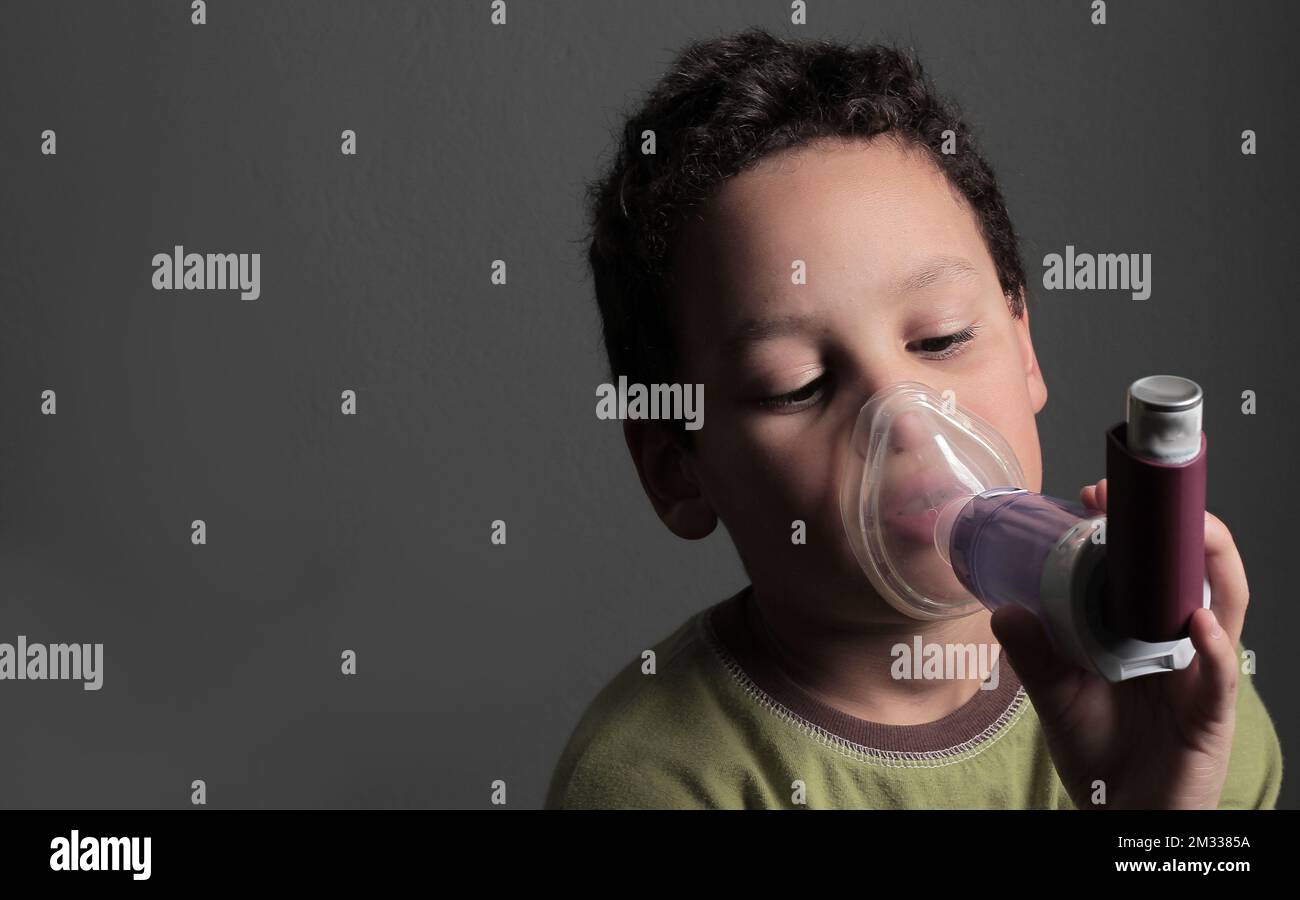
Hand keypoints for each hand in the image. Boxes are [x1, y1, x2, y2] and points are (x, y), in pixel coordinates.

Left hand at [989, 478, 1248, 808]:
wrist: (1115, 809)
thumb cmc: (1096, 747)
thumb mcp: (1054, 694)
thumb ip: (1032, 654)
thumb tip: (1003, 610)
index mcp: (1144, 628)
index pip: (1151, 564)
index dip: (1132, 526)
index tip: (1092, 496)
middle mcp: (1179, 641)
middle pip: (1195, 570)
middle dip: (1173, 527)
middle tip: (1125, 501)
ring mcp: (1200, 674)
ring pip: (1224, 607)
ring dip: (1207, 565)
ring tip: (1188, 532)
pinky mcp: (1210, 713)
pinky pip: (1220, 676)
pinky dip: (1215, 649)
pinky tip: (1197, 624)